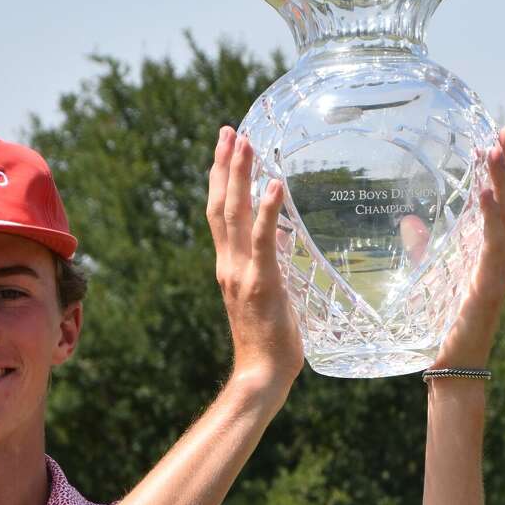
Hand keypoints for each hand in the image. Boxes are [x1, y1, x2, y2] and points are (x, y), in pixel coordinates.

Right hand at [206, 126, 303, 392]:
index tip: (226, 149)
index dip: (222, 180)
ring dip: (239, 176)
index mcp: (229, 267)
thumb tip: (283, 243)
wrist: (260, 373)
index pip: (221, 215)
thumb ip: (270, 268)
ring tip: (245, 143)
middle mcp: (228, 264)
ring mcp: (241, 272)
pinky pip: (263, 240)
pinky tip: (273, 185)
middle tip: (230, 131)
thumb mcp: (270, 297)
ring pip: (234, 214)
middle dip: (225, 166)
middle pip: (221, 205)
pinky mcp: (261, 282)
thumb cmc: (270, 342)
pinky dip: (267, 211)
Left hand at [432, 125, 504, 369]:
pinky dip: (493, 217)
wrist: (449, 365)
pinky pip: (495, 245)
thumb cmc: (440, 326)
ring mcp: (500, 269)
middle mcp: (502, 255)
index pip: (503, 201)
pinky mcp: (490, 284)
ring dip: (504, 180)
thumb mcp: (426, 276)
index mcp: (489, 251)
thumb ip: (422, 248)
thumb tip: (408, 220)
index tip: (496, 137)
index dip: (503, 170)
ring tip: (495, 149)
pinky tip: (486, 194)